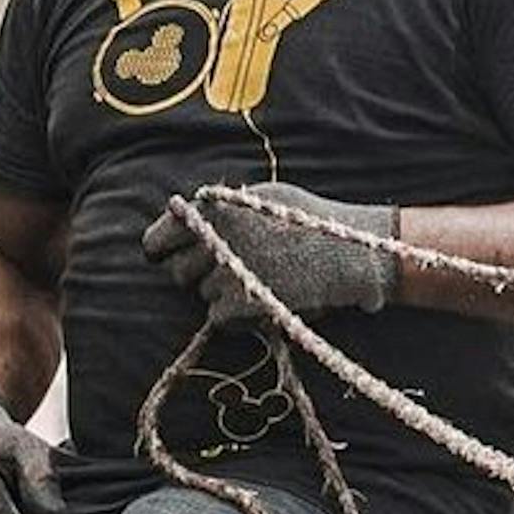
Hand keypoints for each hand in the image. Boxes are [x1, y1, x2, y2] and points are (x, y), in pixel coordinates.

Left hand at [142, 183, 399, 327]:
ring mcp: (226, 270)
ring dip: (223, 292)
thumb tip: (186, 218)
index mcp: (215, 207)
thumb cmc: (313, 221)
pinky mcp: (240, 302)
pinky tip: (263, 298)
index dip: (160, 250)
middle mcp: (214, 237)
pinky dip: (237, 314)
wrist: (354, 252)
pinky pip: (219, 316)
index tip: (164, 257)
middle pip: (178, 271)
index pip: (159, 237)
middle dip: (197, 273)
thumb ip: (224, 208)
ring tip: (260, 279)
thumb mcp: (265, 198)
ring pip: (202, 293)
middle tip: (229, 271)